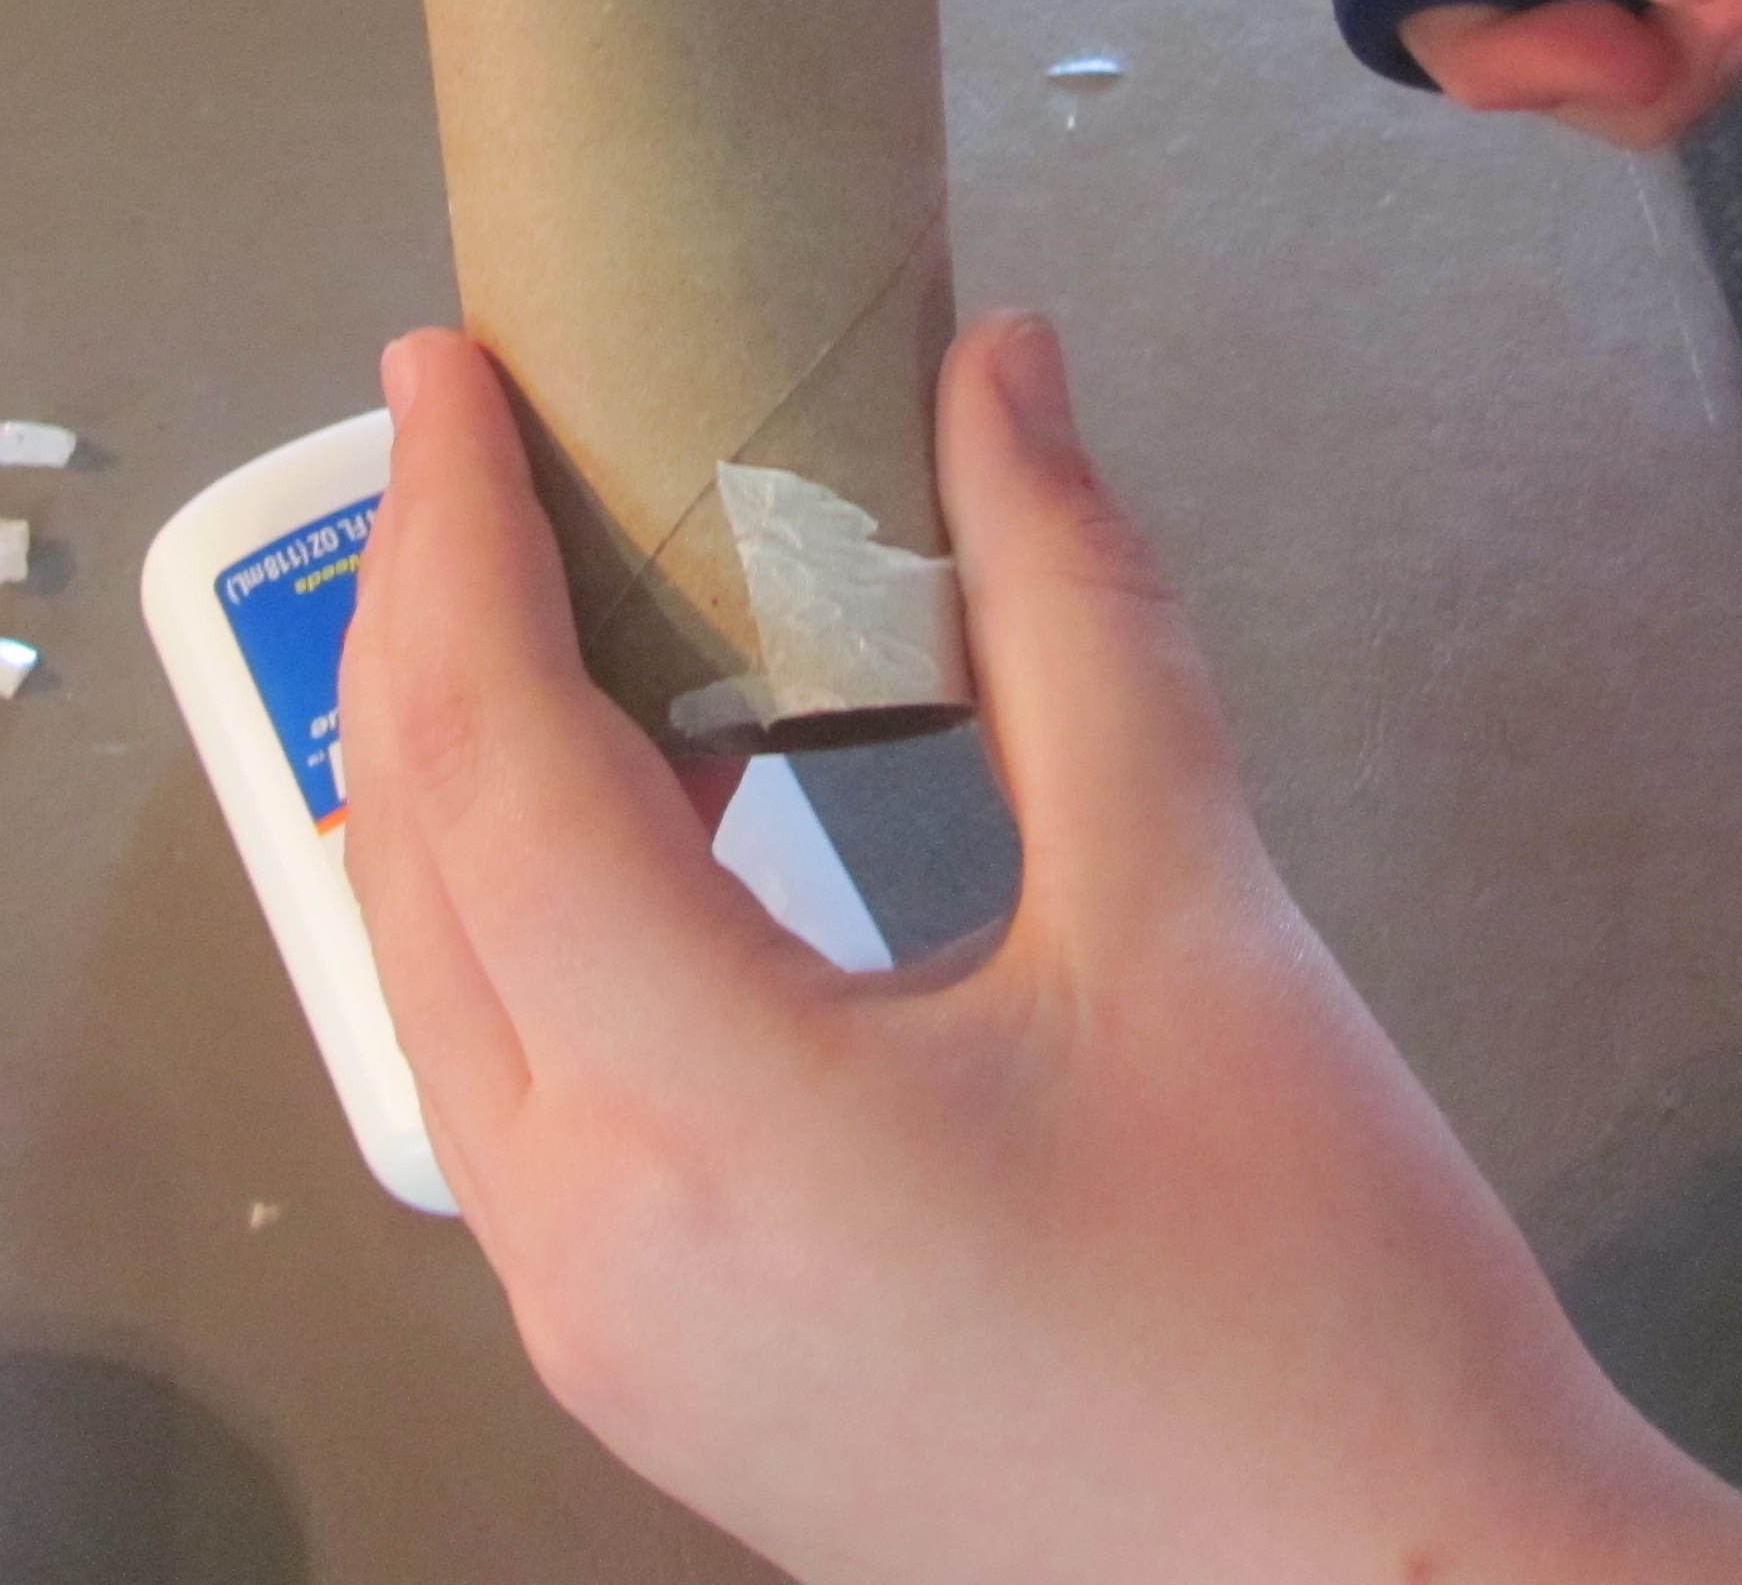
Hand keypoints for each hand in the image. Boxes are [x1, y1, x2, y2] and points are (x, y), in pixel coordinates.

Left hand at [339, 315, 1741, 1584]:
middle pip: (420, 875)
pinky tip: (643, 824)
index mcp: (696, 1116)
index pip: (494, 768)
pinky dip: (531, 922)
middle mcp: (583, 1243)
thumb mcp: (1205, 920)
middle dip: (423, 634)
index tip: (447, 368)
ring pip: (442, 997)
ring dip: (463, 783)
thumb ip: (1077, 614)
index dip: (455, 541)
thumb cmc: (1322, 1287)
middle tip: (474, 442)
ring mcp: (600, 1337)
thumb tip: (1002, 361)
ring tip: (544, 596)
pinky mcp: (656, 1380)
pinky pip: (514, 1099)